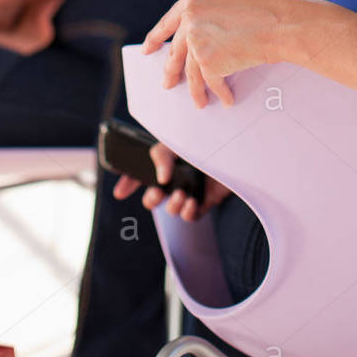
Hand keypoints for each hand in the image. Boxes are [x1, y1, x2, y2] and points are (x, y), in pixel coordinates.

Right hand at [112, 139, 230, 221]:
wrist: (235, 148)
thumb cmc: (204, 140)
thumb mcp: (177, 143)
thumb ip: (161, 156)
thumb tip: (161, 180)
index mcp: (166, 163)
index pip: (140, 175)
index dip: (128, 184)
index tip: (120, 192)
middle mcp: (175, 178)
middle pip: (152, 198)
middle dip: (151, 199)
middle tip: (158, 192)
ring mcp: (189, 191)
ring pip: (171, 208)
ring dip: (171, 205)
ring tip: (181, 194)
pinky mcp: (204, 201)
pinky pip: (189, 216)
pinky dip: (187, 212)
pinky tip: (191, 202)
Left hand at [142, 0, 294, 107]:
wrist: (281, 23)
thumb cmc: (264, 11)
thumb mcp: (228, 3)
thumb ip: (208, 16)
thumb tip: (195, 42)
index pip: (167, 23)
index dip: (155, 38)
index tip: (147, 50)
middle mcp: (189, 18)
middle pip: (175, 51)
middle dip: (171, 70)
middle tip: (168, 83)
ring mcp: (197, 40)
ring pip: (190, 72)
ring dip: (195, 90)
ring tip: (199, 102)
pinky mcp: (209, 62)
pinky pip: (211, 83)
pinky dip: (219, 93)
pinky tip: (226, 100)